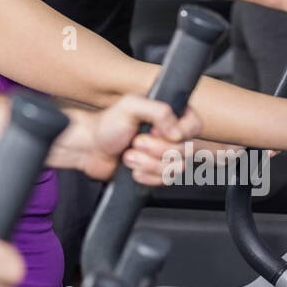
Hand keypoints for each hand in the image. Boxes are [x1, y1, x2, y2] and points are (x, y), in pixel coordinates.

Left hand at [77, 94, 201, 183]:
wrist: (91, 150)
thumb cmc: (107, 125)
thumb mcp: (130, 106)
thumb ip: (158, 110)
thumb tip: (178, 130)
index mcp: (169, 114)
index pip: (195, 125)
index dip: (178, 132)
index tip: (156, 131)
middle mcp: (171, 134)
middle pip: (186, 150)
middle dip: (156, 149)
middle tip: (136, 142)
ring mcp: (166, 154)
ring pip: (176, 168)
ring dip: (148, 163)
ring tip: (130, 154)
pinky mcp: (158, 172)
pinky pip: (165, 181)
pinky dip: (146, 176)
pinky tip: (133, 168)